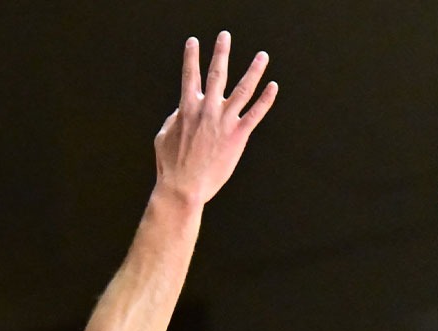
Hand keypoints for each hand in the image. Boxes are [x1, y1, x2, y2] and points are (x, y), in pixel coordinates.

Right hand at [154, 31, 277, 205]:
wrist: (183, 186)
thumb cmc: (170, 164)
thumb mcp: (164, 135)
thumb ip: (175, 118)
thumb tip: (182, 111)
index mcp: (186, 107)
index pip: (189, 75)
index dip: (191, 57)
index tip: (193, 41)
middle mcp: (206, 109)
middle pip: (216, 74)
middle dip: (220, 53)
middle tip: (225, 36)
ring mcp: (224, 121)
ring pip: (242, 89)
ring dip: (253, 70)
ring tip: (262, 56)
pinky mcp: (238, 135)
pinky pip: (256, 113)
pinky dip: (266, 99)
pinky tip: (273, 86)